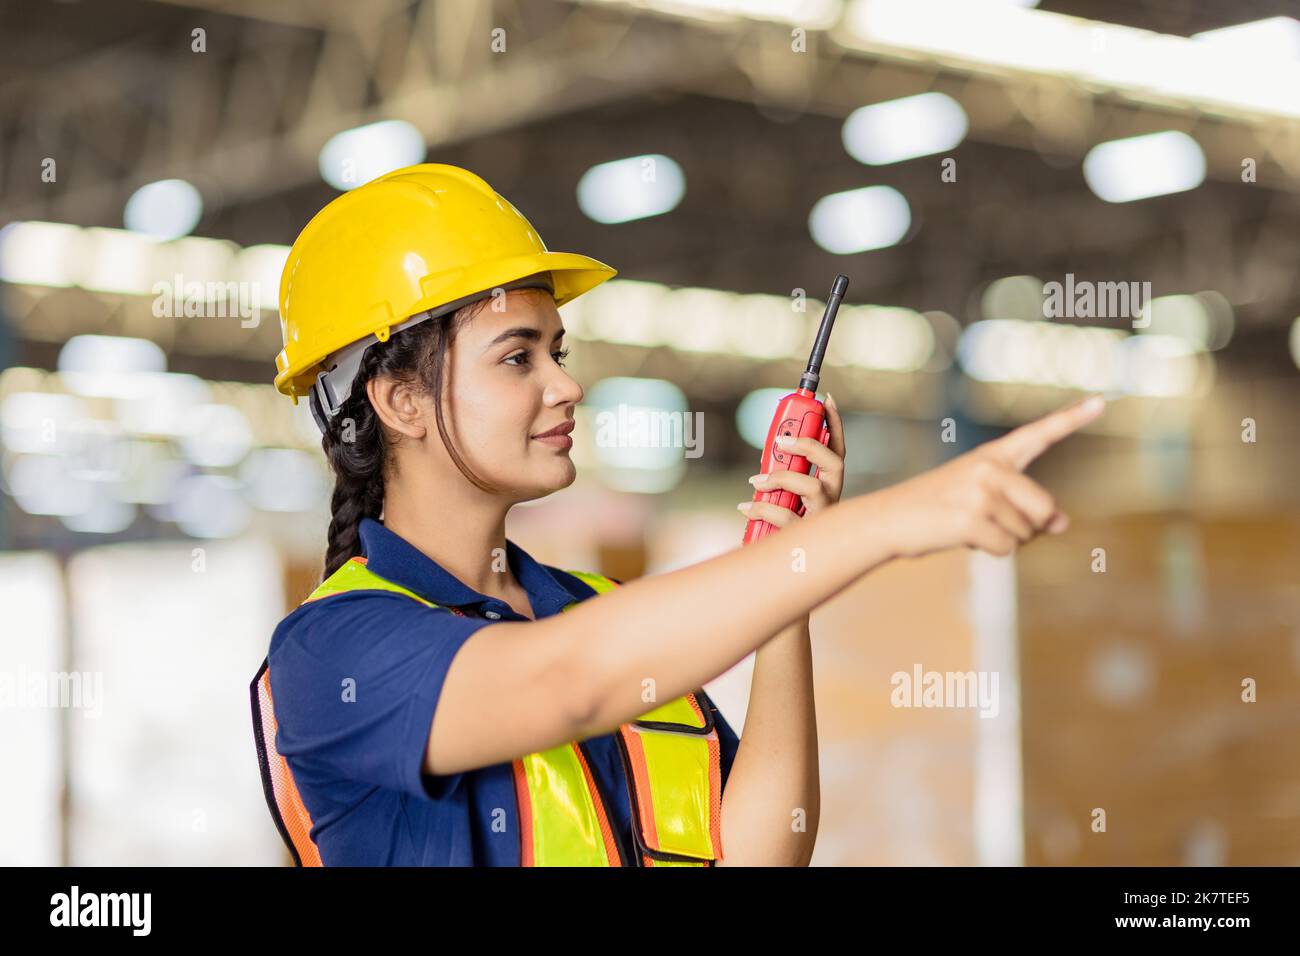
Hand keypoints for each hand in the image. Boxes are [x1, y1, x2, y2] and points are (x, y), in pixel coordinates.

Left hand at [738, 393, 845, 529]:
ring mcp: (822, 521)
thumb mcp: (781, 501)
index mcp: (827, 488)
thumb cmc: (783, 534)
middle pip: (835, 464)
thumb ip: (780, 480)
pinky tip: (744, 507)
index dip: (835, 425)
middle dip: (810, 445)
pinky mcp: (807, 539)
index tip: (826, 399)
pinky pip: (785, 516)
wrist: (788, 577)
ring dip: (780, 477)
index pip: (837, 451)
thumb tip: (767, 460)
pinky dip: (760, 508)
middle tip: (781, 441)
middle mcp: (832, 502)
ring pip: (812, 488)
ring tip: (755, 480)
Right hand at [875, 394, 1105, 559]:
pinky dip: (991, 552)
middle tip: (989, 522)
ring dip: (1003, 540)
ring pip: (1026, 533)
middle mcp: (989, 467)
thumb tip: (1063, 523)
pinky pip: (1007, 549)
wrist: (887, 520)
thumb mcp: (983, 501)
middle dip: (1027, 527)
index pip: (1039, 434)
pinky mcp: (970, 518)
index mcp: (993, 456)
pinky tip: (963, 537)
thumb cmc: (937, 511)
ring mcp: (979, 491)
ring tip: (968, 526)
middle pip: (1044, 508)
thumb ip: (1024, 507)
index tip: (1101, 401)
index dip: (1072, 418)